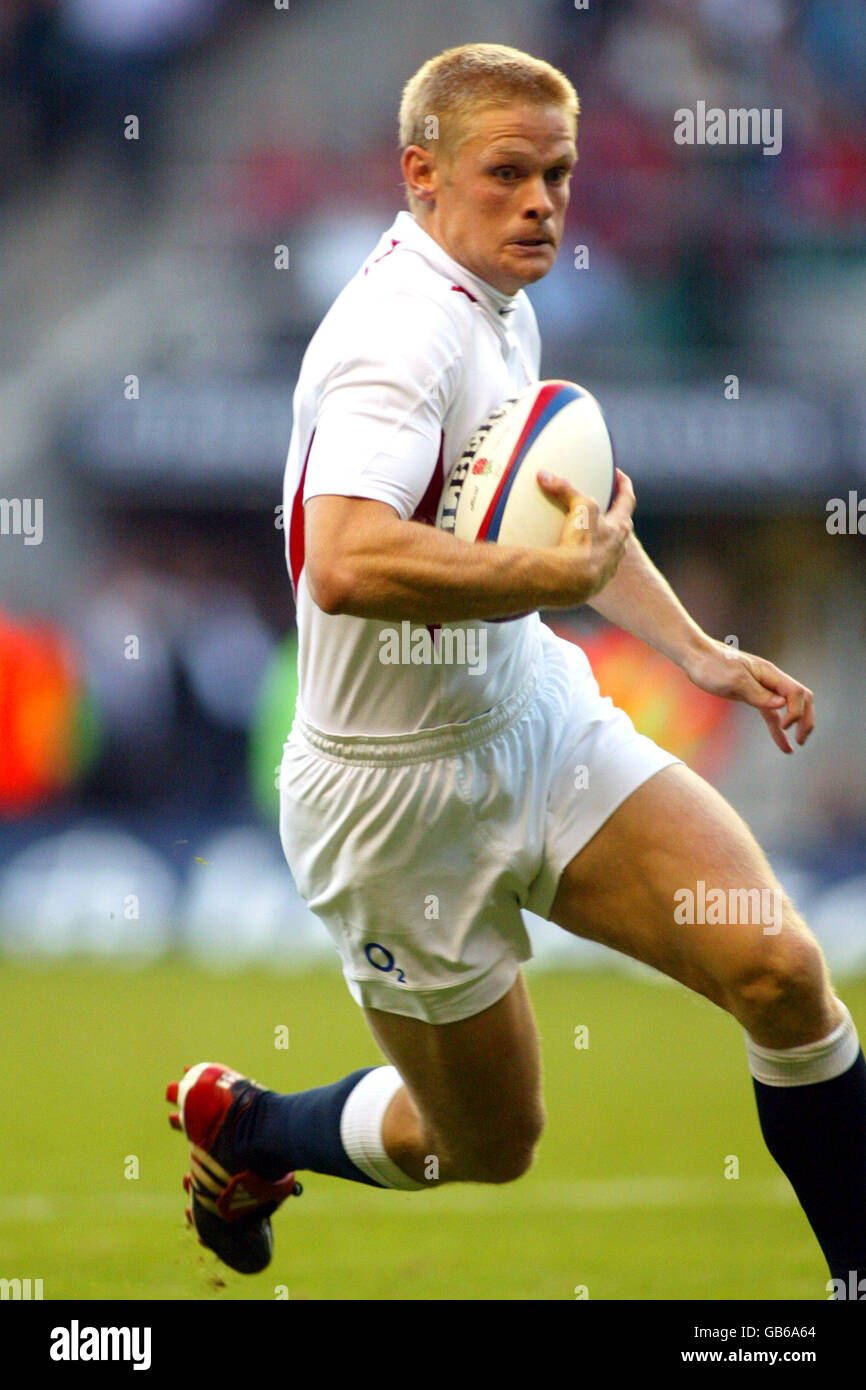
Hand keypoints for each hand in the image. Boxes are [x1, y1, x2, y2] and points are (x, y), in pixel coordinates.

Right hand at [538, 466, 634, 602]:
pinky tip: (576, 562)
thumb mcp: (577, 508)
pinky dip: (587, 562)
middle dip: (615, 516)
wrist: (573, 582)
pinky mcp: (594, 584)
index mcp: (619, 527)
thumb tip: (544, 475)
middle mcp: (619, 548)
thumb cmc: (582, 542)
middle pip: (622, 527)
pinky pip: (594, 570)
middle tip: (605, 507)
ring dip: (602, 542)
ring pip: (610, 551)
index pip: (627, 500)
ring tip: (588, 536)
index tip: (618, 475)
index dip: (623, 485)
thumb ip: (564, 489)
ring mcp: (608, 568)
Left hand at [683, 637, 814, 753]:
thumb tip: (782, 705)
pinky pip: (771, 714)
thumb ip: (758, 693)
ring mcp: (762, 688)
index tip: (784, 726)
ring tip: (796, 746)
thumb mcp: (734, 680)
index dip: (796, 711)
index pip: (796, 693)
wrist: (695, 657)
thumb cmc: (712, 665)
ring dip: (795, 726)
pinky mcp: (751, 695)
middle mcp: (770, 680)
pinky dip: (777, 728)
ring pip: (787, 708)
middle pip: (800, 700)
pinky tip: (782, 743)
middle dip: (805, 720)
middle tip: (802, 740)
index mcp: (770, 674)